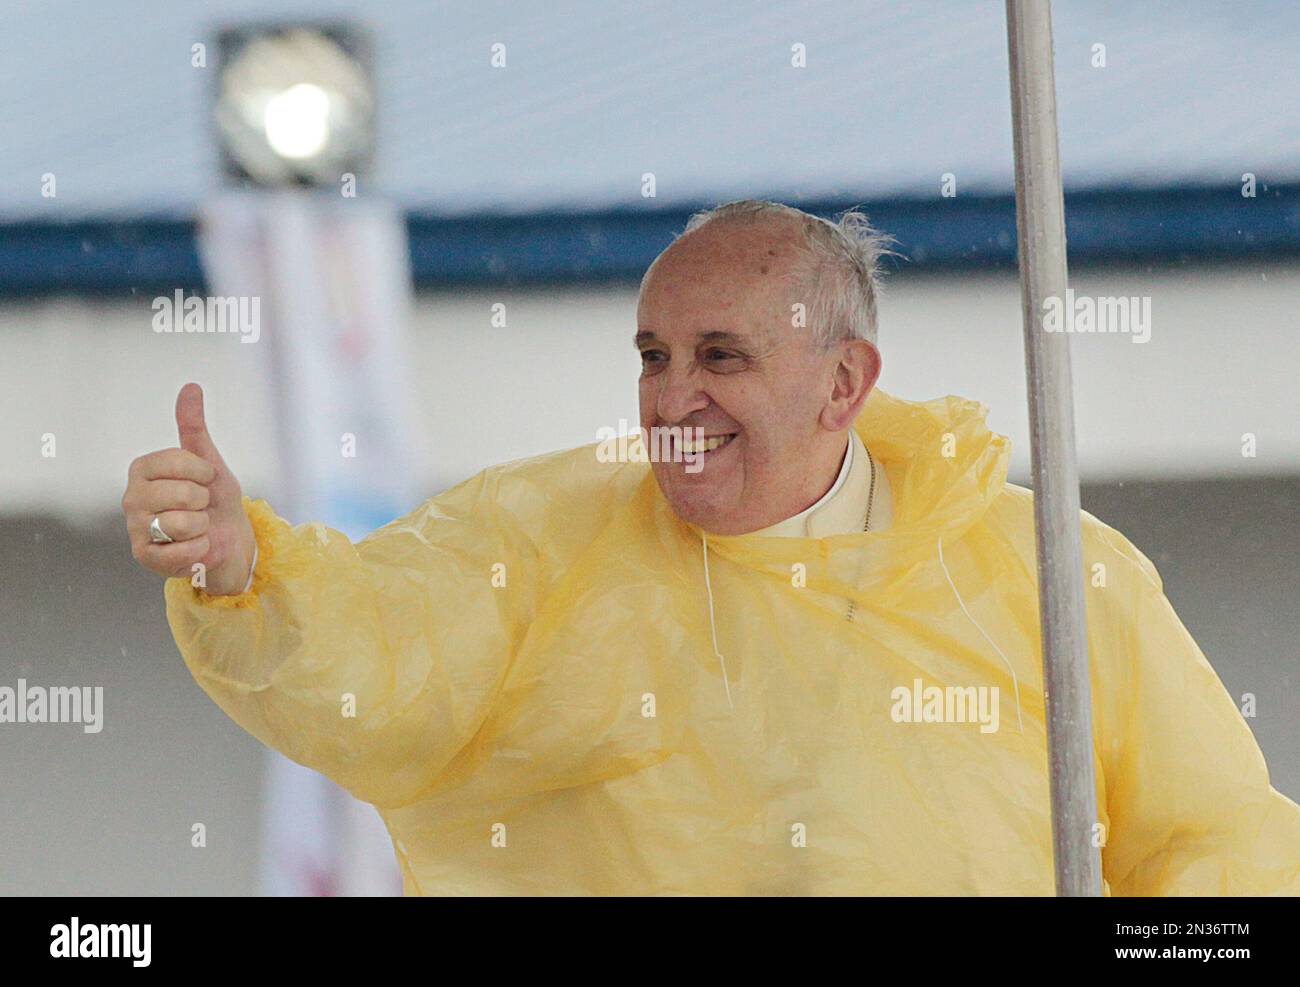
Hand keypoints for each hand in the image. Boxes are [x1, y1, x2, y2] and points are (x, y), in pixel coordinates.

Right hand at [122, 383, 255, 594]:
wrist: (227, 539)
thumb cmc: (215, 499)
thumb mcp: (209, 461)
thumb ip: (194, 426)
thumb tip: (190, 387)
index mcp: (142, 469)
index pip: (180, 461)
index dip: (204, 473)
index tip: (204, 479)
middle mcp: (132, 497)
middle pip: (184, 494)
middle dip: (204, 501)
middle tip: (200, 507)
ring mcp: (136, 528)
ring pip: (184, 523)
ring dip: (202, 527)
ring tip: (196, 527)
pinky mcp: (145, 556)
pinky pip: (184, 550)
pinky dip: (200, 549)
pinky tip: (194, 546)